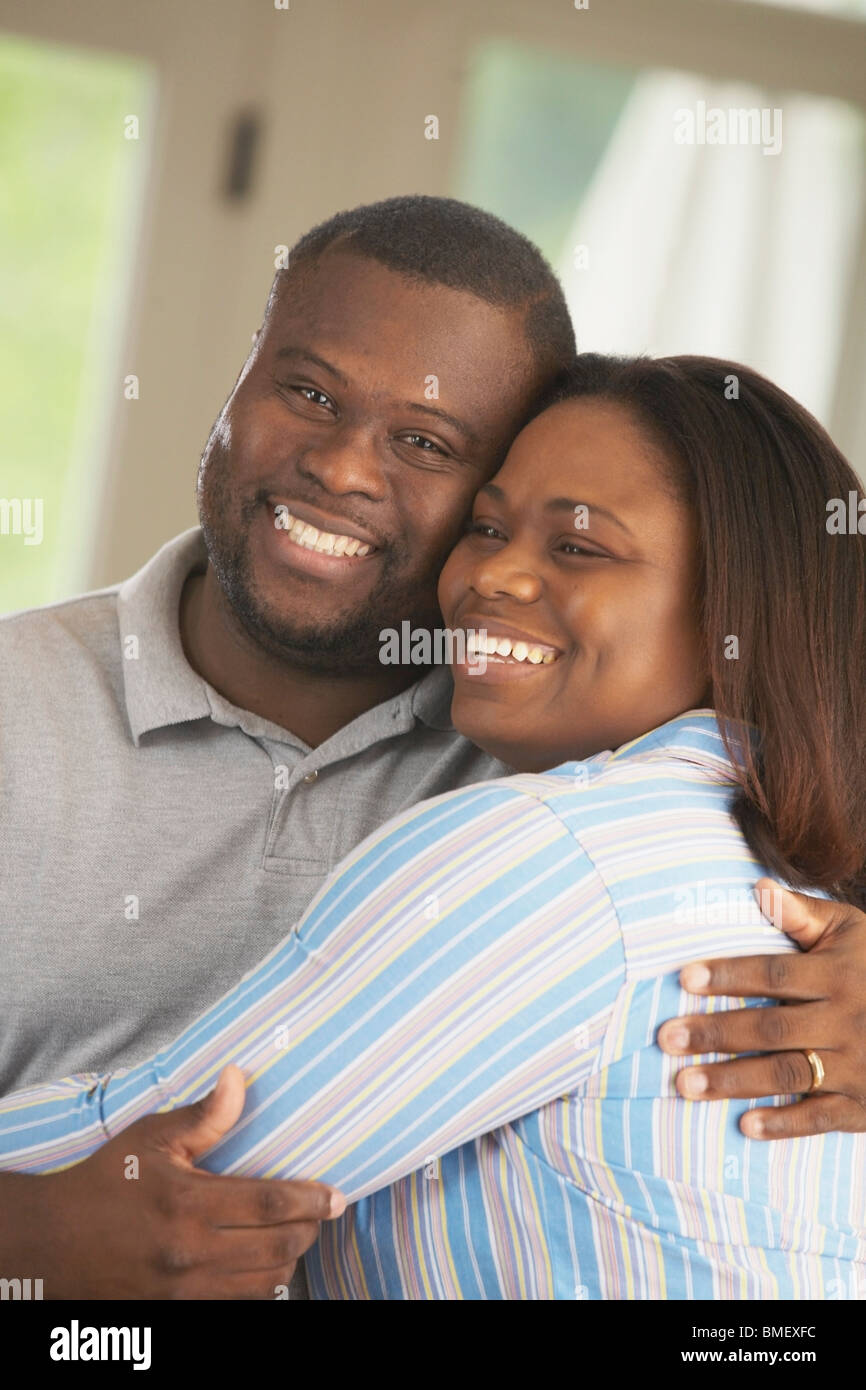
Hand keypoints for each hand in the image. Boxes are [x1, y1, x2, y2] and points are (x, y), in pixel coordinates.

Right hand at [0, 1064, 344, 1297]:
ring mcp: (183, 1290)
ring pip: (263, 1284)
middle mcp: (189, 1253)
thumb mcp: (151, 1139)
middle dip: (309, 1229)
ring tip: (297, 1234)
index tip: (336, 1195)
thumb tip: (239, 1076)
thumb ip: (204, 1116)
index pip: (269, 1204)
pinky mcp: (176, 1311)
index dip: (310, 1200)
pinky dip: (261, 1287)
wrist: (53, 1242)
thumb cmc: (106, 1182)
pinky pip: (237, 1305)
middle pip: (276, 1248)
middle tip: (322, 1211)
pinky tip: (265, 1264)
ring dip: (290, 1259)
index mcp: (186, 1204)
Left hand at [657, 879, 865, 1139]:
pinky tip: (745, 1125)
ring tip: (685, 1084)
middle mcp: (847, 1019)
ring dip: (734, 1081)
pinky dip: (785, 1123)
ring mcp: (858, 1065)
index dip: (730, 975)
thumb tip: (758, 887)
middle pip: (770, 1027)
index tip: (684, 978)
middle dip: (715, 1033)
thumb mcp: (852, 932)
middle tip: (666, 1037)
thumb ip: (803, 914)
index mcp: (839, 974)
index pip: (775, 973)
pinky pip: (822, 1117)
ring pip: (787, 1073)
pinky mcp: (865, 1105)